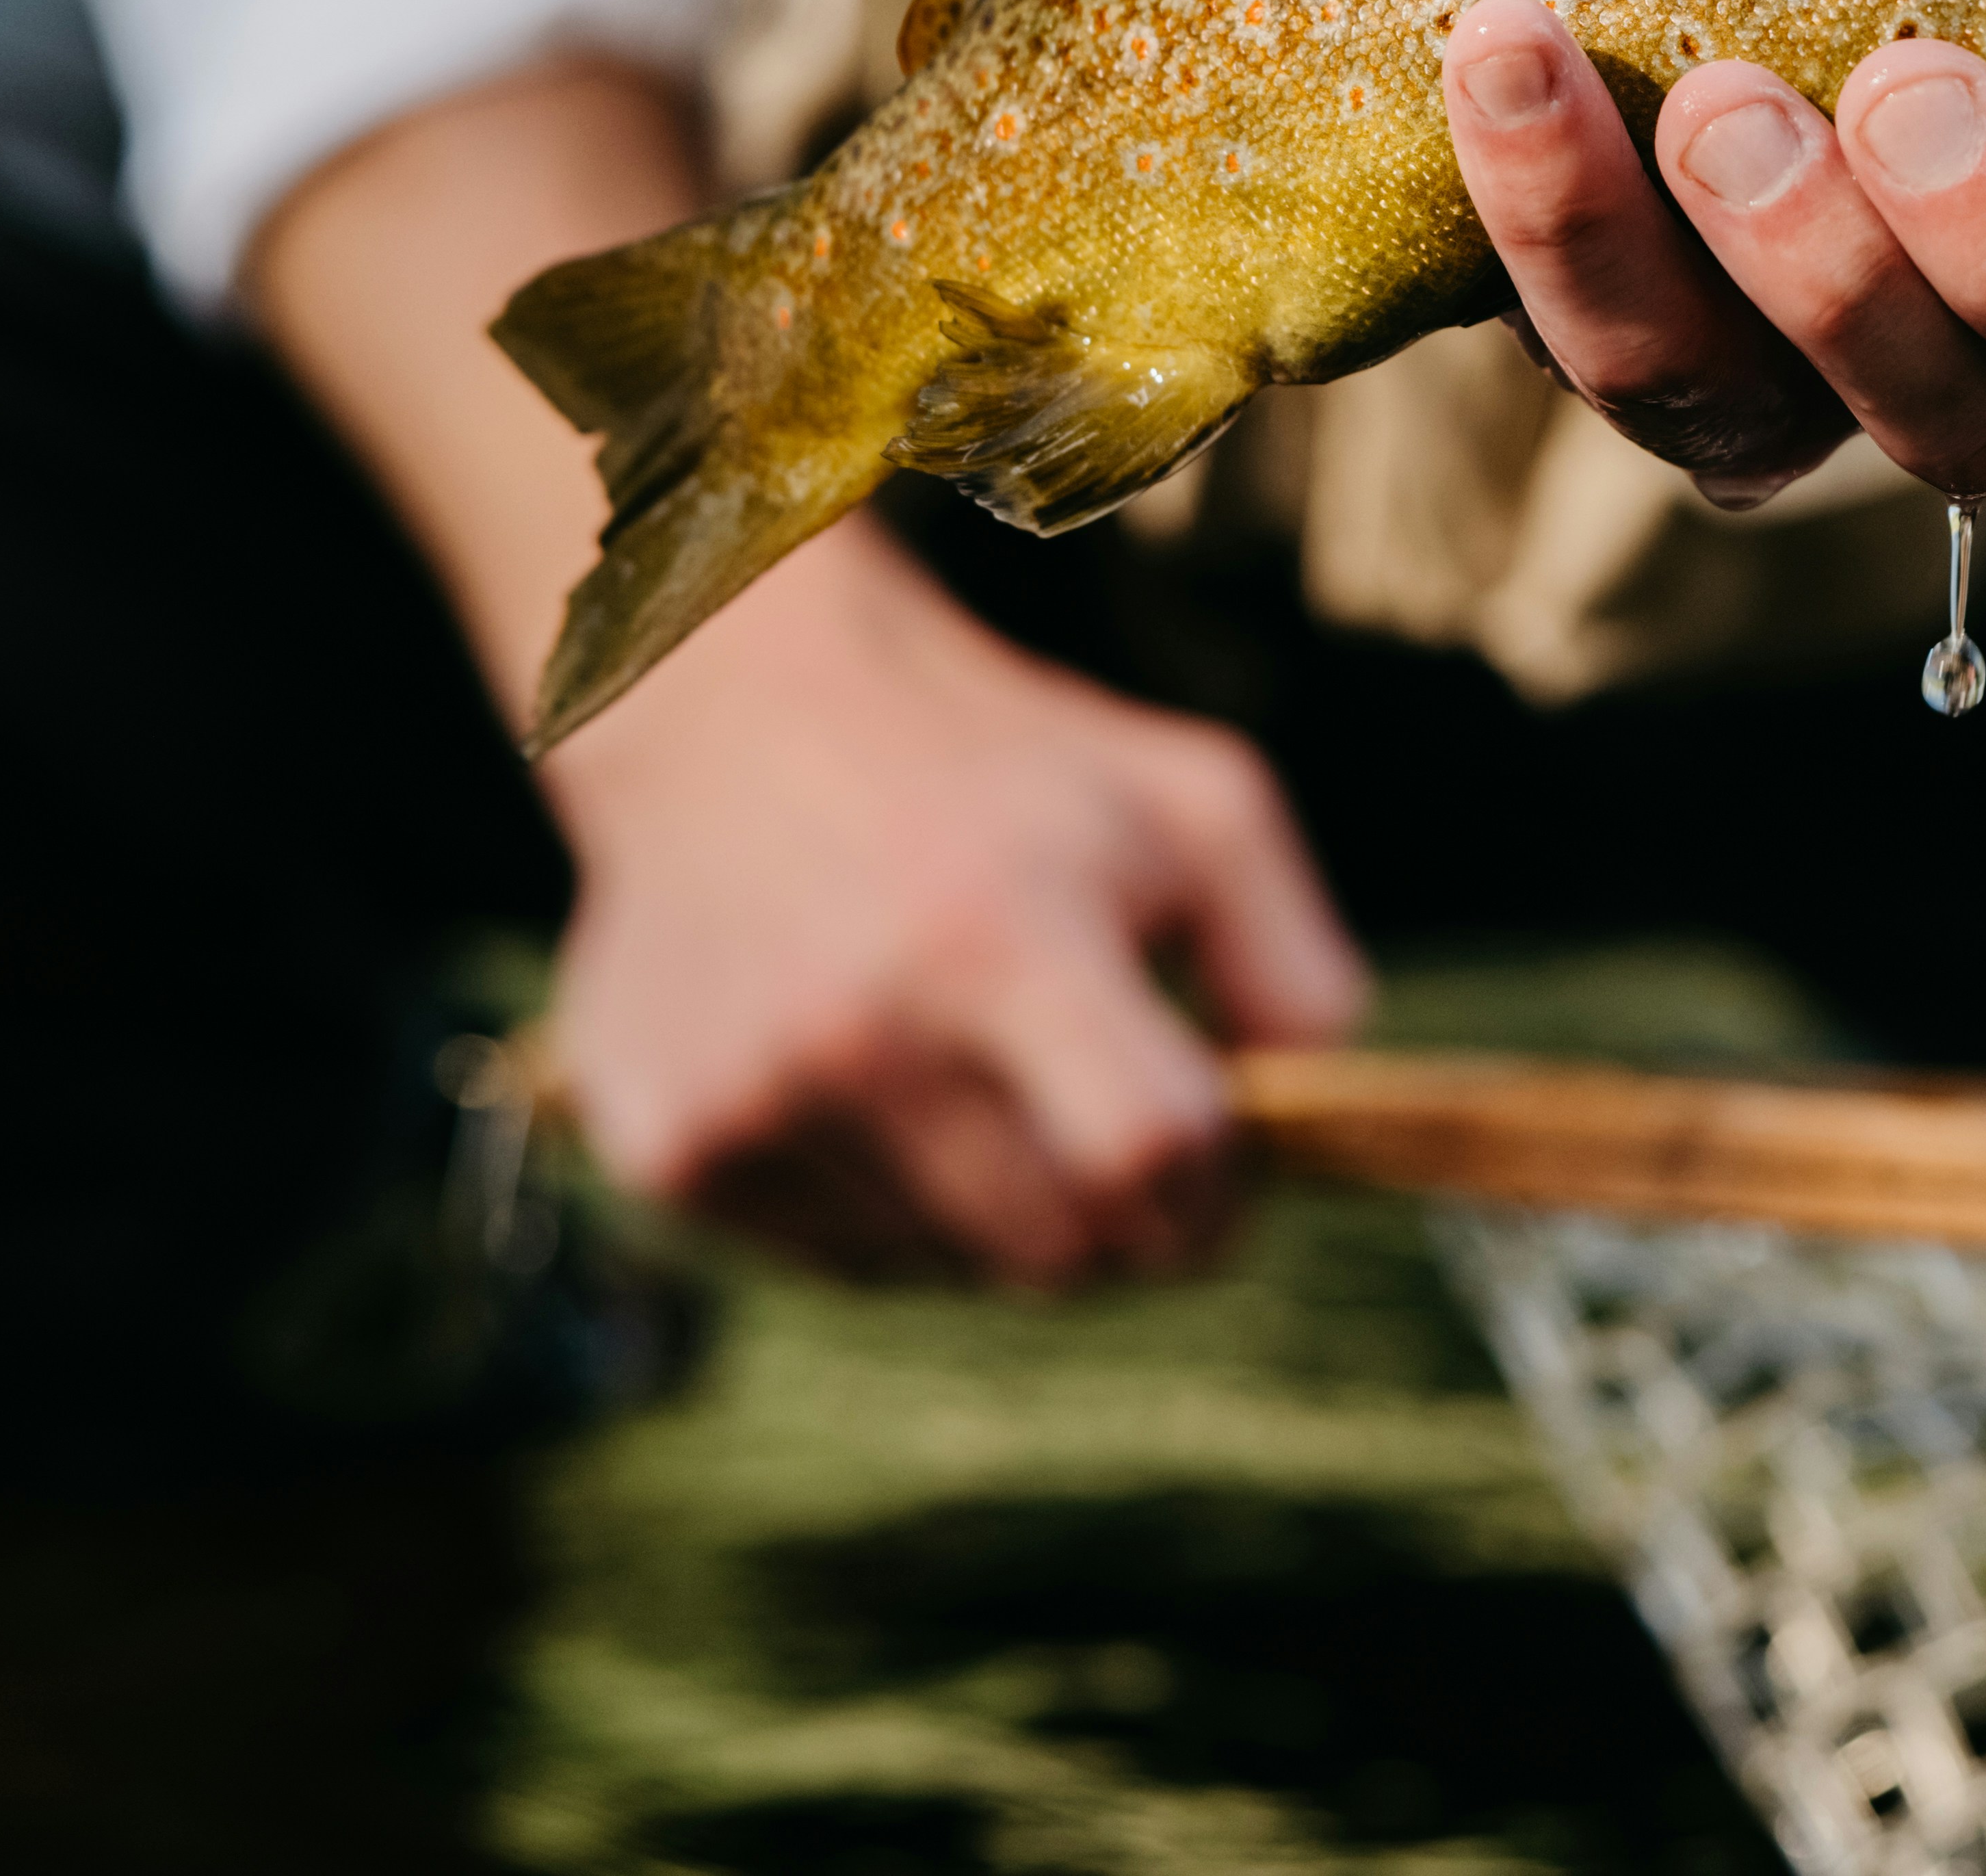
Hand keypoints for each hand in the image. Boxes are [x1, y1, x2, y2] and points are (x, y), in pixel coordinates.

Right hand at [535, 521, 1371, 1283]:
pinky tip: (874, 1082)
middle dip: (1122, 1226)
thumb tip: (1316, 1129)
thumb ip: (1293, 965)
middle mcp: (861, 1027)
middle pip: (1058, 1250)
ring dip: (1002, 1212)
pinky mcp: (669, 1147)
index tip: (1220, 1174)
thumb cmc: (999, 765)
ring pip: (951, 1271)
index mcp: (1002, 931)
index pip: (1147, 1154)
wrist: (734, 714)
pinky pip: (843, 1265)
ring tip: (976, 1071)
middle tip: (1116, 1139)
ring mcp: (751, 1097)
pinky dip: (893, 1210)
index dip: (1213, 1198)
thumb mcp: (1194, 804)